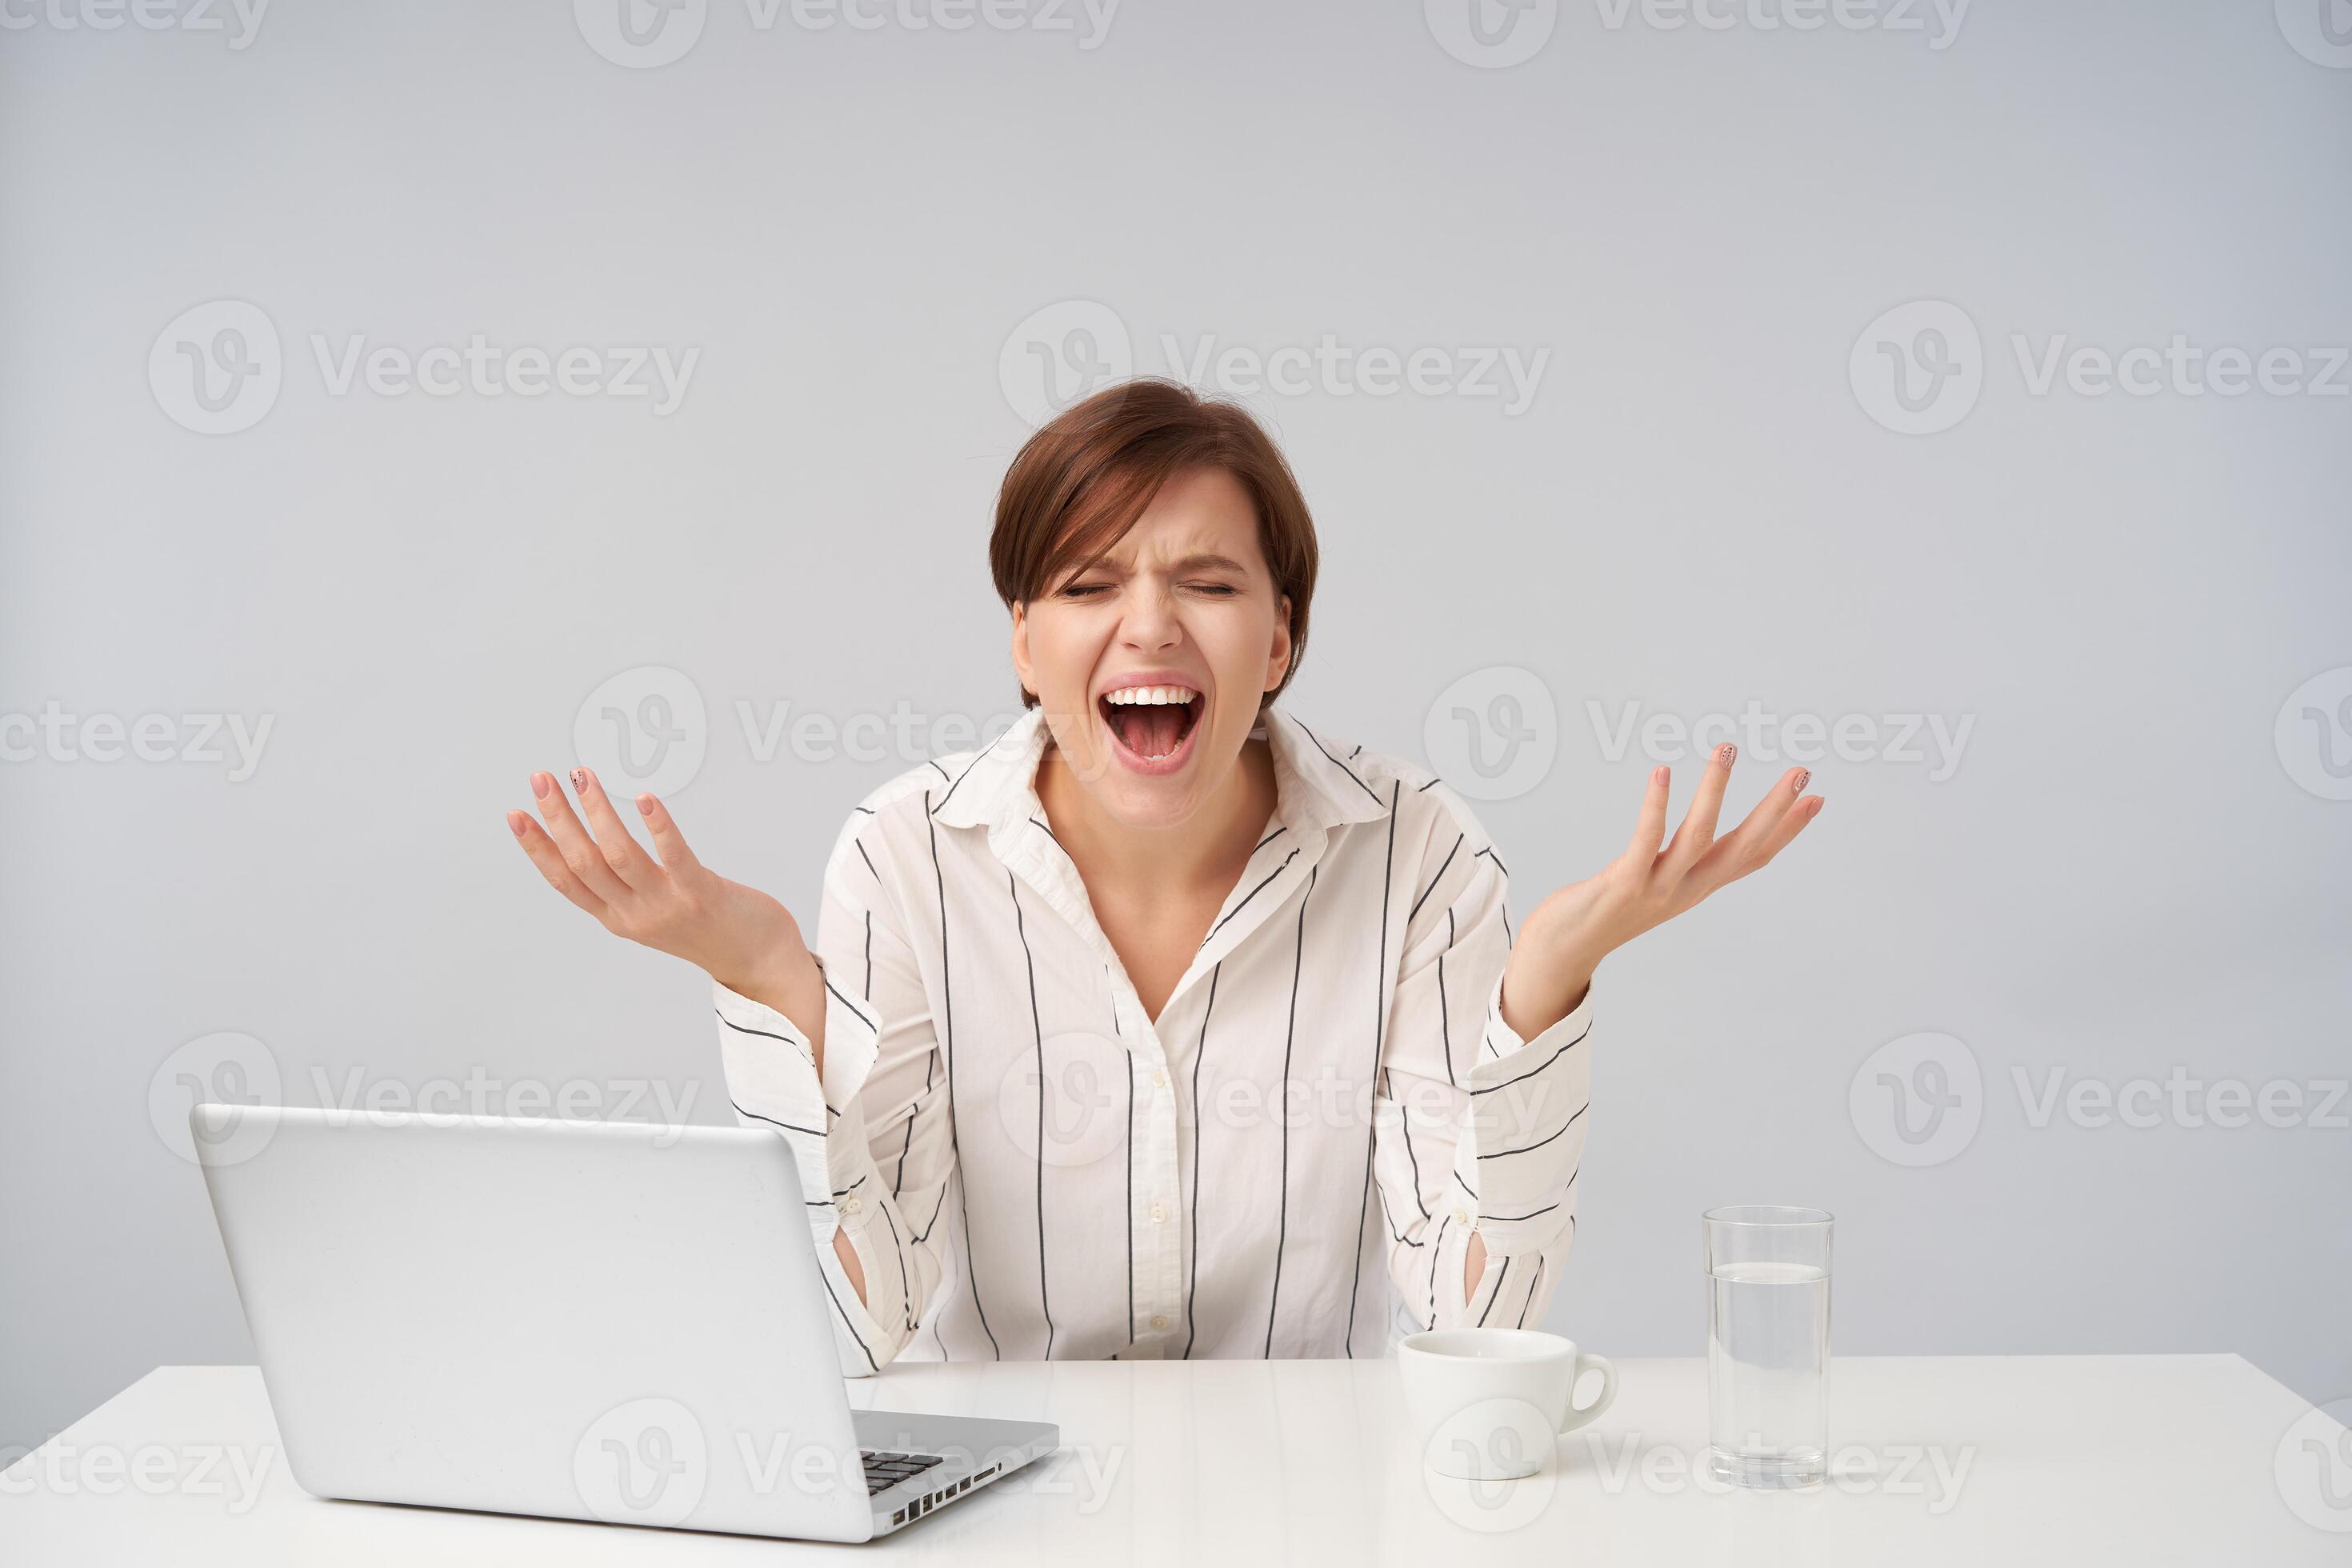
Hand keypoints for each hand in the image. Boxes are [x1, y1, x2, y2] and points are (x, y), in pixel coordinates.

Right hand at [505, 768, 824, 1051]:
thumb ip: (627, 888)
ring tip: (583, 775)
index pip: (565, 881)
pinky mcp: (701, 895)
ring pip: (619, 855)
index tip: (515, 813)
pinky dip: (657, 826)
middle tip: (541, 778)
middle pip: (583, 862)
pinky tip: (646, 797)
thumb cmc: (709, 928)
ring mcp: (666, 907)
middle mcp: (634, 916)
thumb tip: (602, 846)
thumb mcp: (655, 913)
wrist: (759, 962)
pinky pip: (673, 857)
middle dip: (558, 818)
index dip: (537, 848)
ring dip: (597, 812)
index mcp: (618, 919)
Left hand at [1499, 744, 1823, 1037]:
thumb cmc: (1603, 913)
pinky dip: (1656, 806)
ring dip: (1715, 791)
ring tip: (1727, 749)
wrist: (1562, 954)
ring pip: (1697, 836)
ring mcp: (1657, 889)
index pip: (1753, 857)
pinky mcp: (1624, 884)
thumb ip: (1680, 864)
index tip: (1818, 799)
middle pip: (1741, 846)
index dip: (1788, 830)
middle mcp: (1685, 889)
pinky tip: (1662, 772)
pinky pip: (1646, 840)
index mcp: (1697, 887)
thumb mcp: (1655, 886)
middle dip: (1774, 809)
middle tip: (1801, 771)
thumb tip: (1699, 840)